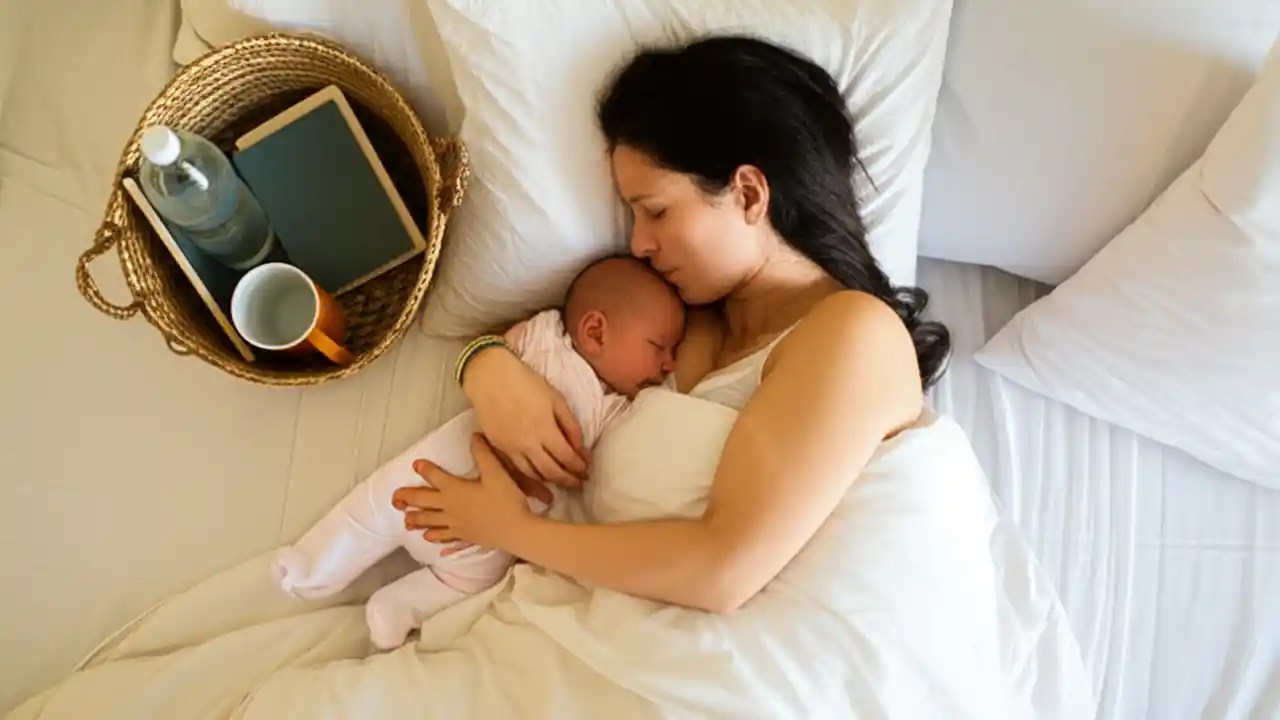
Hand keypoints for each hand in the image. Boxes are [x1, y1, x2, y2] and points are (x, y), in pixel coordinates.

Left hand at [392, 434, 533, 549]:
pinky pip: (443, 536)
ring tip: (405, 521)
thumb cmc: (506, 500)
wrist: (515, 531)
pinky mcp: (463, 536)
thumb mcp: (496, 473)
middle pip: (423, 501)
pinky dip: (433, 536)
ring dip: (415, 519)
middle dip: (407, 498)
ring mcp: (454, 523)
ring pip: (428, 521)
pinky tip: (428, 538)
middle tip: (395, 498)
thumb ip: (483, 454)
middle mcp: (449, 507)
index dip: (424, 469)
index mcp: (454, 489)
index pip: (434, 476)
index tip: (416, 465)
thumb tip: (474, 436)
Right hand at [462, 345, 588, 487]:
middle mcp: (527, 444)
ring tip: (561, 482)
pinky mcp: (497, 447)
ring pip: (532, 475)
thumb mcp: (555, 398)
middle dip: (568, 480)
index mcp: (544, 429)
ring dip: (549, 482)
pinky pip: (516, 469)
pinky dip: (530, 477)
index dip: (579, 467)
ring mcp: (510, 448)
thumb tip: (579, 447)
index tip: (587, 470)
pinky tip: (539, 477)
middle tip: (578, 483)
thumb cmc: (525, 382)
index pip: (566, 457)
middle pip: (551, 471)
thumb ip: (570, 425)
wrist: (489, 376)